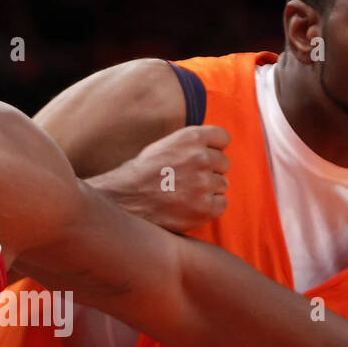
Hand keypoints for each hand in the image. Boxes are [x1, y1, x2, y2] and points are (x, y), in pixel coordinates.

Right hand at [96, 125, 230, 232]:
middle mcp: (200, 158)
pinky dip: (209, 208)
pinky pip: (221, 204)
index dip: (214, 149)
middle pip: (224, 163)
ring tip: (185, 196)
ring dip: (208, 191)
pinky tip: (190, 208)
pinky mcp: (204, 208)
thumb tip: (212, 150)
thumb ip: (189, 145)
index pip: (222, 138)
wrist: (123, 202)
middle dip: (210, 172)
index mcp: (190, 138)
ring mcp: (203, 184)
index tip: (205, 159)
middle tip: (189, 182)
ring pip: (222, 185)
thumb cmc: (139, 175)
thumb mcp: (163, 147)